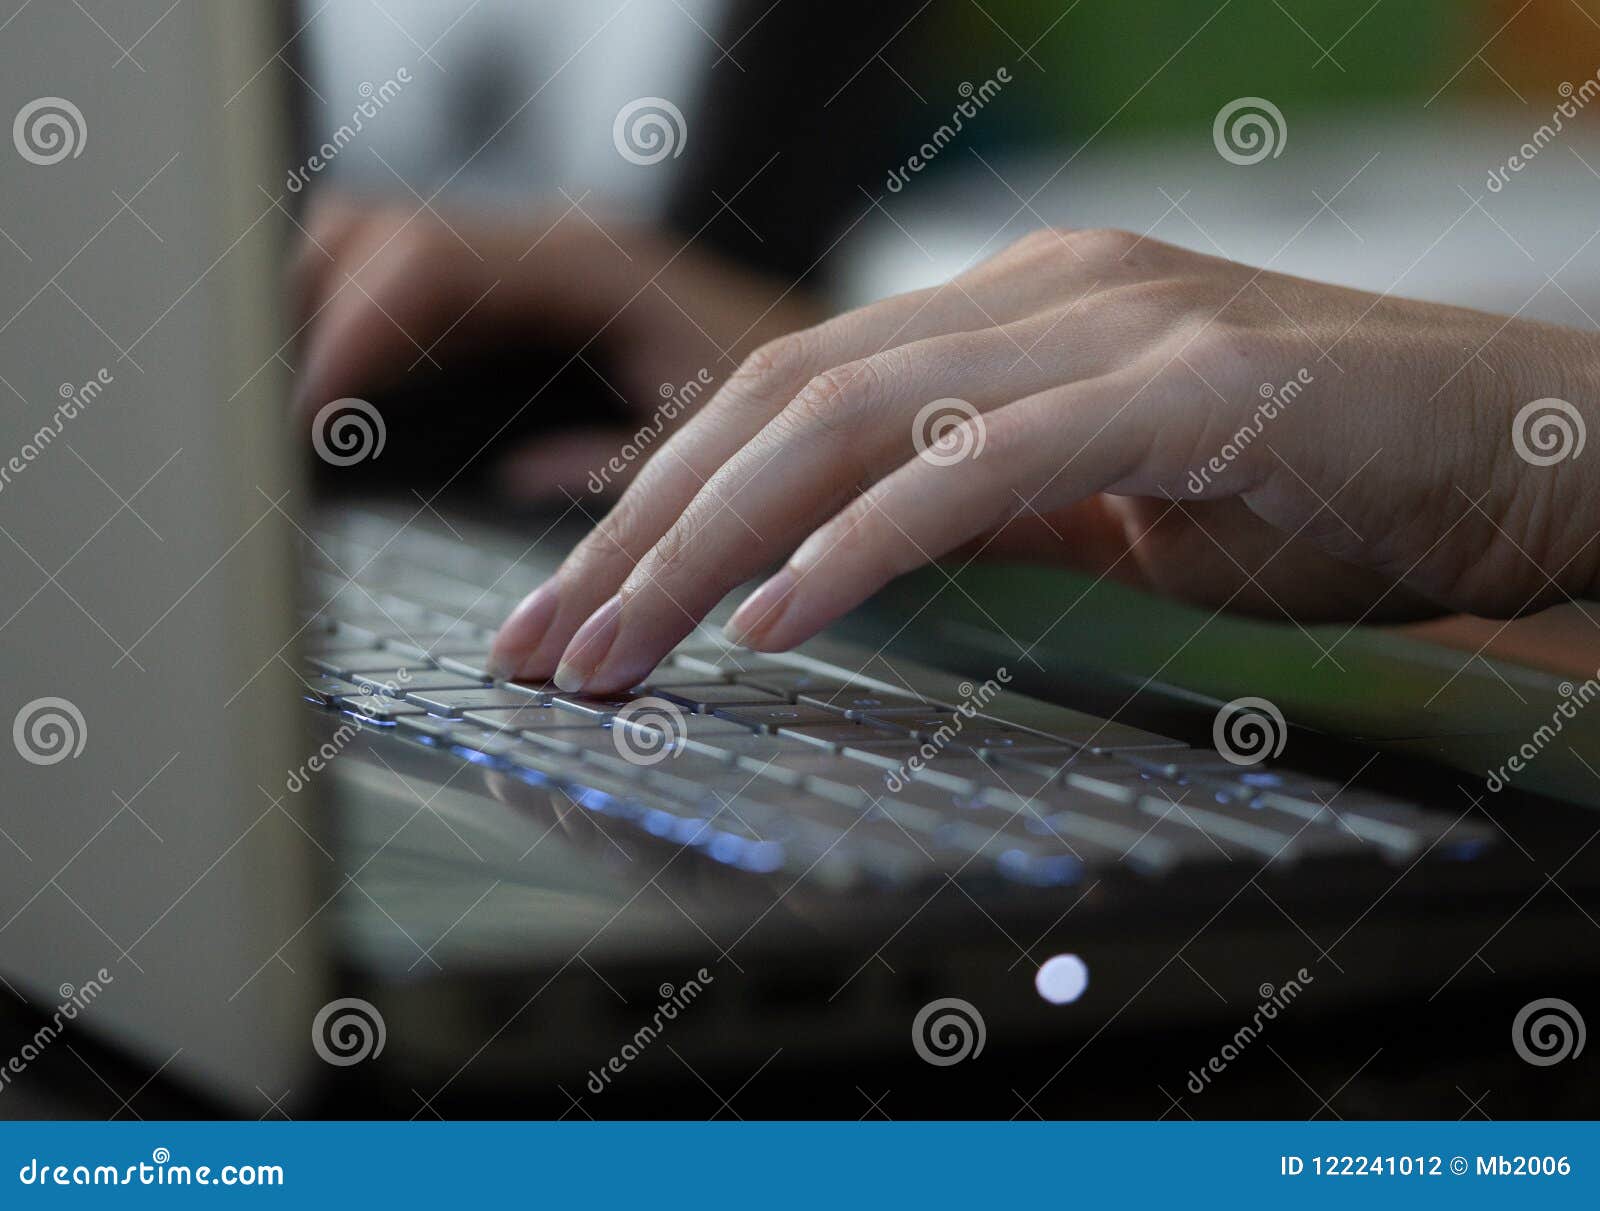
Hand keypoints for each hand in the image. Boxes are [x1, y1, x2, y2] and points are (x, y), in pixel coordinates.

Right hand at [290, 194, 823, 499]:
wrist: (842, 373)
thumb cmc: (792, 408)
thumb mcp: (704, 445)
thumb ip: (605, 468)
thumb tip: (512, 485)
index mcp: (589, 264)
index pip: (425, 265)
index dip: (351, 335)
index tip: (309, 416)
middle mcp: (551, 245)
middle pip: (377, 241)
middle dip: (308, 320)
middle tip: (279, 424)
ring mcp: (534, 263)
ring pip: (381, 256)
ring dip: (323, 323)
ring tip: (292, 419)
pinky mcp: (526, 296)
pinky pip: (412, 289)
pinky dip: (363, 336)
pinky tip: (344, 406)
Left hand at [485, 228, 1599, 691]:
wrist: (1518, 448)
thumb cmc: (1318, 476)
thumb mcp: (1109, 492)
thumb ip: (977, 502)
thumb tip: (847, 555)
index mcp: (1007, 316)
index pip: (783, 391)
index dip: (659, 492)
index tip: (579, 596)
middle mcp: (1035, 297)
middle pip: (777, 399)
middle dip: (640, 528)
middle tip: (547, 642)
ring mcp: (1107, 329)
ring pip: (845, 422)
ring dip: (707, 543)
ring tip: (615, 646)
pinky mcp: (1184, 391)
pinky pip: (980, 466)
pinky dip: (860, 544)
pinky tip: (772, 618)